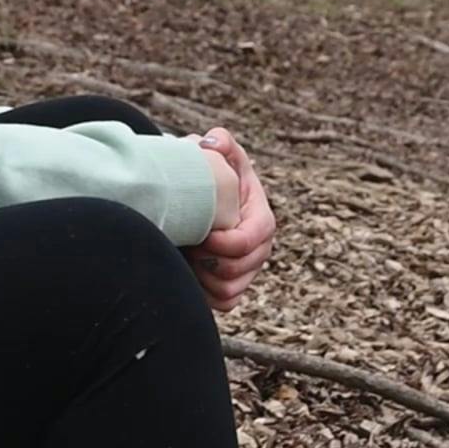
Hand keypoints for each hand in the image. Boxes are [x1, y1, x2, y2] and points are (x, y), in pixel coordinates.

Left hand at [188, 127, 276, 317]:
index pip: (249, 242)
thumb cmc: (212, 174)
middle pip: (239, 272)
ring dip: (204, 279)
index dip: (224, 244)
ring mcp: (247, 271)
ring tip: (187, 258)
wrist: (201, 199)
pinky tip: (188, 273)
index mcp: (261, 219)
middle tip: (189, 246)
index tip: (200, 235)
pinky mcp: (232, 287)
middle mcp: (260, 249)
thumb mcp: (218, 153)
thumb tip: (213, 143)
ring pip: (230, 292)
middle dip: (210, 263)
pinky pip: (222, 304)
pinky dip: (203, 294)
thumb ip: (219, 143)